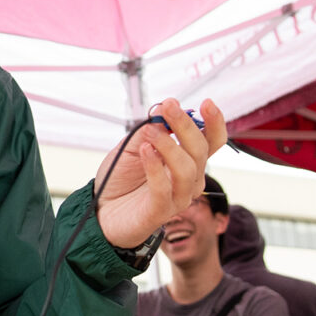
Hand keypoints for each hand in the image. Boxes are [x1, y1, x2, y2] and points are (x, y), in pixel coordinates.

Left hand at [94, 98, 227, 247]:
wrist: (101, 209)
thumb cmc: (121, 178)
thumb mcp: (132, 147)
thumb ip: (148, 131)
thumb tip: (162, 113)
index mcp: (188, 161)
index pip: (211, 141)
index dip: (214, 123)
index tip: (206, 103)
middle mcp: (189, 180)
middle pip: (200, 151)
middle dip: (186, 126)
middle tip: (169, 107)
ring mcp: (177, 198)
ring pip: (187, 170)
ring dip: (169, 145)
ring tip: (150, 131)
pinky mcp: (160, 212)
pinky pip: (164, 189)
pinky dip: (155, 167)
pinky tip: (146, 151)